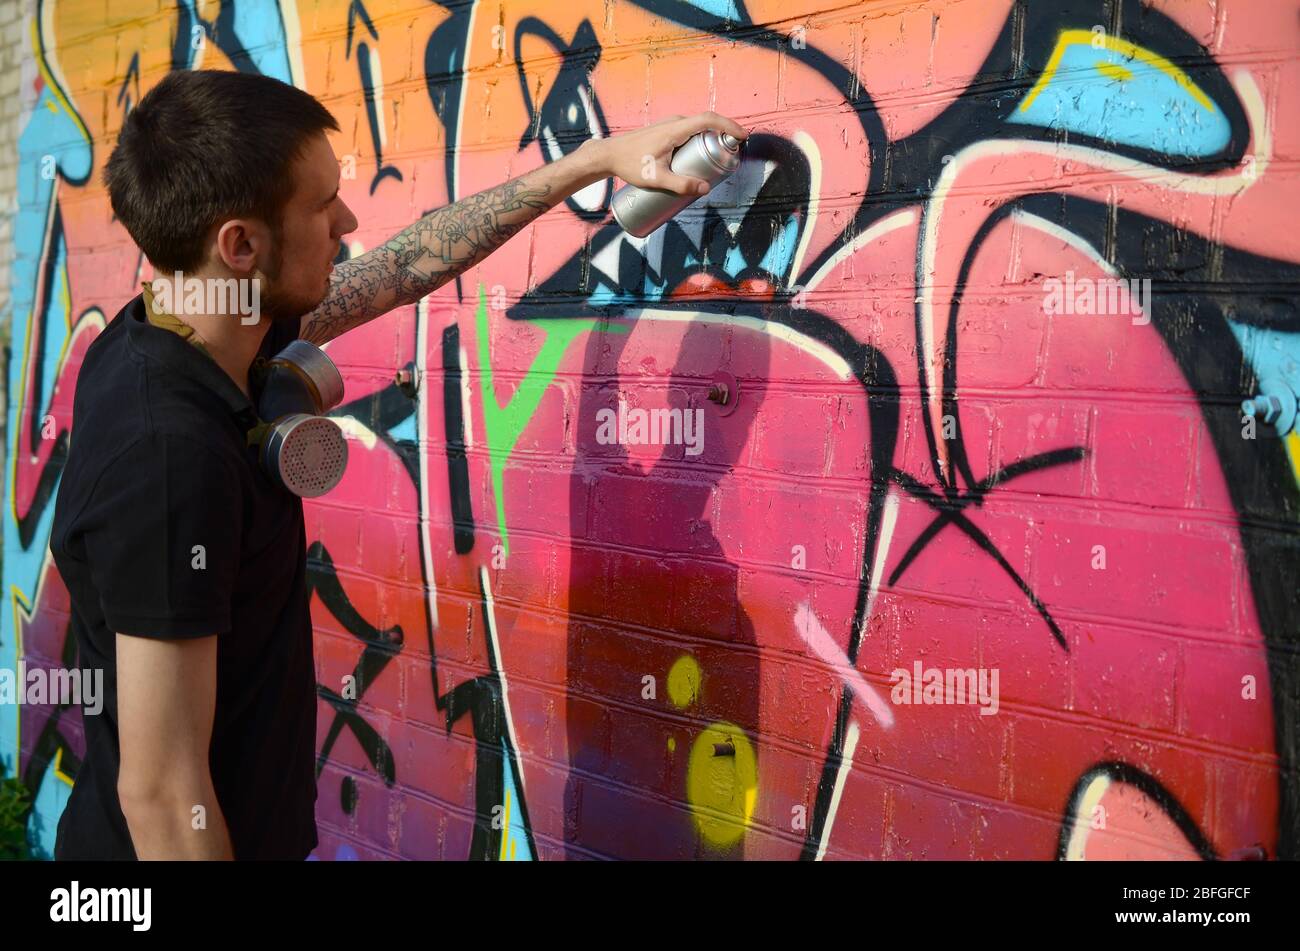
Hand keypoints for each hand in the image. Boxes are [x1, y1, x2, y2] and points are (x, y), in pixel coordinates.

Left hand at [588, 112, 749, 195]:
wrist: (609, 155)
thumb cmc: (630, 165)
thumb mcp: (656, 179)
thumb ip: (680, 185)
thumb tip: (705, 189)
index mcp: (675, 129)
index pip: (708, 120)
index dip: (728, 125)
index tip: (742, 136)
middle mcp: (675, 122)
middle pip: (707, 123)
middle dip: (724, 136)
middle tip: (732, 156)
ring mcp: (670, 124)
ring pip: (699, 127)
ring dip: (713, 138)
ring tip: (720, 158)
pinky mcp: (667, 130)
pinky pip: (691, 130)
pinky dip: (702, 139)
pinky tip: (702, 156)